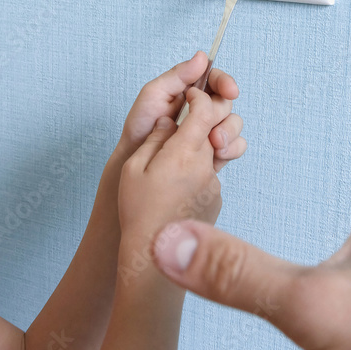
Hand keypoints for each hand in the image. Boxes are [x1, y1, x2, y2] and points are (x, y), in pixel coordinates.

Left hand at [116, 51, 245, 172]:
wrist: (135, 158)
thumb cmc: (140, 126)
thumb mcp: (153, 94)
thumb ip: (177, 75)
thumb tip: (201, 57)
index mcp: (190, 91)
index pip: (215, 80)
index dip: (225, 83)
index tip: (230, 91)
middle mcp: (202, 109)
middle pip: (226, 102)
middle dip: (219, 112)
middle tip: (207, 124)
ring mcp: (209, 129)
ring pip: (234, 124)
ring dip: (228, 131)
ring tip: (214, 142)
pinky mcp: (214, 150)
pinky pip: (235, 146)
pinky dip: (232, 148)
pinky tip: (218, 154)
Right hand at [118, 87, 232, 252]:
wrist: (153, 254)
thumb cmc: (138, 211)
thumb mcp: (134, 168)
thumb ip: (155, 138)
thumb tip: (167, 121)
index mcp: (184, 152)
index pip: (204, 109)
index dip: (198, 97)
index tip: (188, 95)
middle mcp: (205, 165)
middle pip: (216, 127)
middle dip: (202, 119)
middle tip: (181, 124)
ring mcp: (214, 183)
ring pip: (213, 151)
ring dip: (199, 147)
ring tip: (174, 161)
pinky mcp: (216, 199)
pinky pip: (210, 173)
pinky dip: (197, 170)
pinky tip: (177, 187)